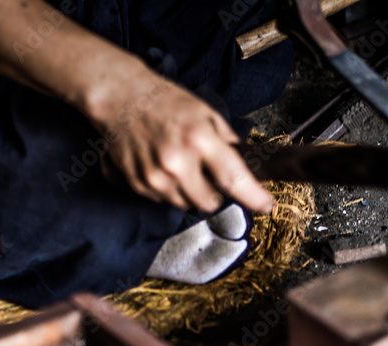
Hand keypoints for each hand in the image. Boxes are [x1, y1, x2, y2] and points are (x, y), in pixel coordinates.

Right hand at [86, 71, 275, 213]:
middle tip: (206, 174)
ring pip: (185, 204)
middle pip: (209, 203)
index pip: (233, 178)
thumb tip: (241, 161)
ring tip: (179, 165)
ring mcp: (155, 177)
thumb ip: (225, 138)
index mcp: (199, 139)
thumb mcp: (204, 111)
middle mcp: (177, 162)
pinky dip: (168, 189)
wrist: (121, 98)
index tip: (266, 205)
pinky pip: (163, 200)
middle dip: (213, 194)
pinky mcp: (139, 185)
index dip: (253, 197)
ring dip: (189, 192)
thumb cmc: (164, 101)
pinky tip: (162, 166)